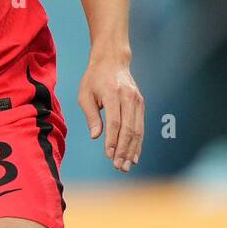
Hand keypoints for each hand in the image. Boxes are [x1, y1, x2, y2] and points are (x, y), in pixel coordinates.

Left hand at [78, 52, 143, 172]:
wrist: (112, 60)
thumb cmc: (94, 78)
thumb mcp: (85, 94)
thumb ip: (91, 116)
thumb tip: (96, 136)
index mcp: (113, 94)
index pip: (115, 122)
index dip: (112, 140)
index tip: (109, 156)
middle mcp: (129, 98)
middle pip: (128, 129)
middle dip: (124, 150)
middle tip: (119, 167)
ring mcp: (137, 101)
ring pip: (137, 130)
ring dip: (132, 150)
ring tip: (127, 166)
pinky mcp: (141, 104)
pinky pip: (140, 127)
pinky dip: (138, 142)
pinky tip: (134, 156)